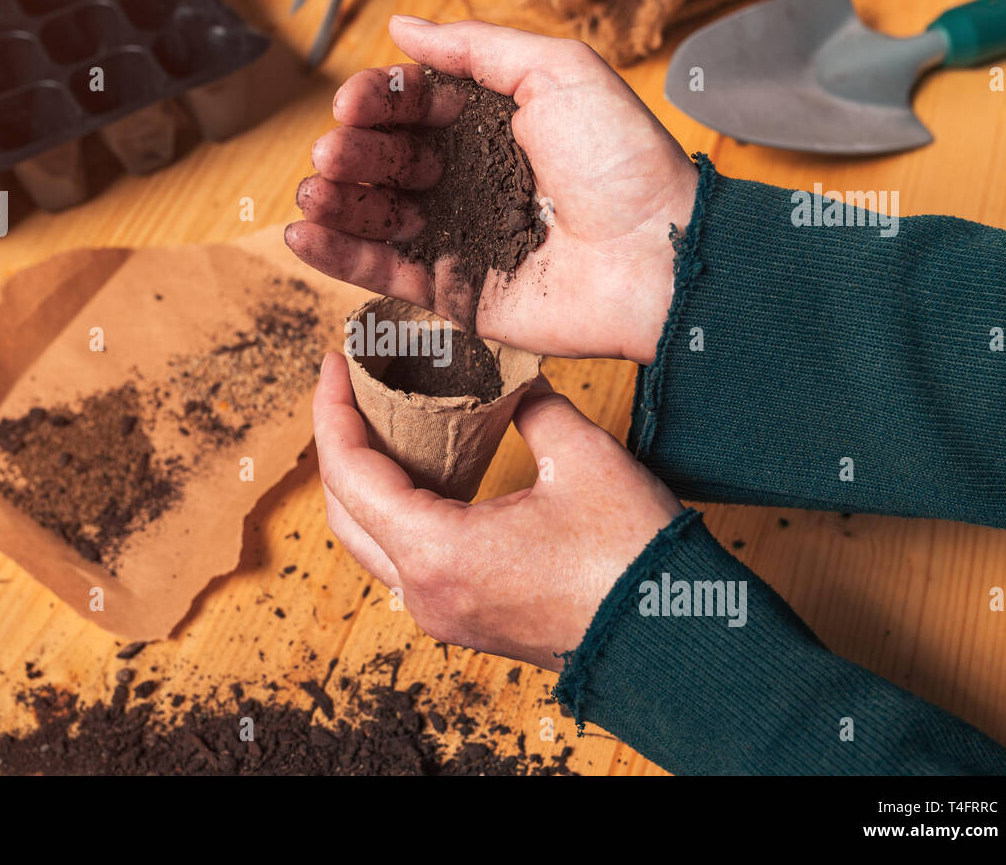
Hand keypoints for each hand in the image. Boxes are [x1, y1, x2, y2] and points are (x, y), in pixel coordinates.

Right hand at [287, 17, 699, 363]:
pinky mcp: (457, 293)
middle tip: (335, 152)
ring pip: (379, 216)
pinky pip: (387, 273)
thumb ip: (475, 49)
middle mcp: (473, 180)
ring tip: (312, 191)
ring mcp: (462, 238)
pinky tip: (301, 235)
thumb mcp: (556, 71)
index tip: (353, 102)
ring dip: (337, 201)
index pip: (416, 107)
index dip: (380, 102)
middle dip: (355, 151)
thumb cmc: (620, 160)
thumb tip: (401, 28)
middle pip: (390, 160)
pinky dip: (339, 257)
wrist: (655, 254)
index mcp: (496, 127)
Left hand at [312, 351, 683, 669]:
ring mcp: (442, 614)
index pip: (351, 475)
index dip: (332, 411)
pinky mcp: (465, 619)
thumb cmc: (633, 560)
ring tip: (379, 419)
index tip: (332, 362)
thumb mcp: (583, 459)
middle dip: (338, 442)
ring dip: (364, 480)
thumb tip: (511, 378)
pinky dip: (396, 511)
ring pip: (370, 540)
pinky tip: (422, 470)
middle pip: (345, 512)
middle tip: (348, 385)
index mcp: (438, 553)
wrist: (673, 643)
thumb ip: (533, 408)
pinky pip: (405, 560)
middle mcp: (425, 593)